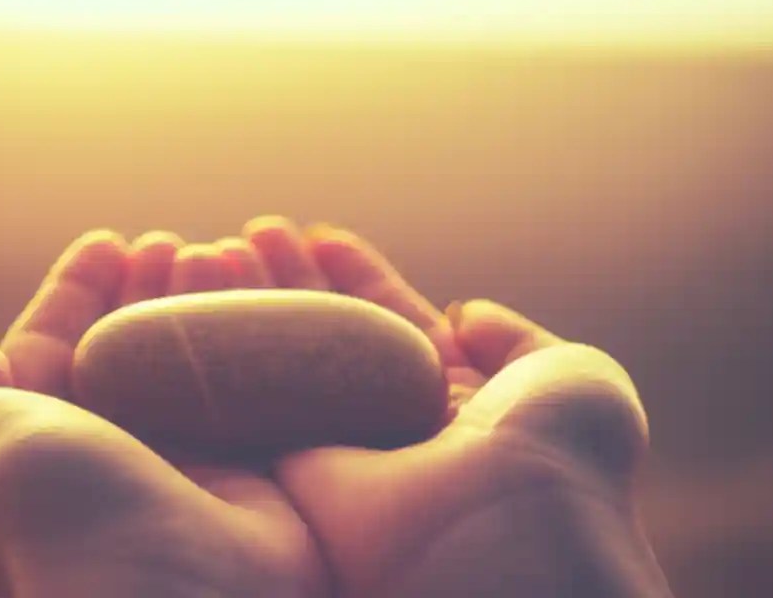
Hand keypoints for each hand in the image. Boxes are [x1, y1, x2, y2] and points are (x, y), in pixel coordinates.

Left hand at [0, 231, 326, 597]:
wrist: (164, 593)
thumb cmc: (51, 517)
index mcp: (38, 455)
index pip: (51, 352)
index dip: (73, 292)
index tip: (107, 241)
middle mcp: (110, 463)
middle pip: (125, 351)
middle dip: (142, 289)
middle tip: (168, 243)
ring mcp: (185, 473)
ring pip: (188, 363)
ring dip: (196, 300)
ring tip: (208, 253)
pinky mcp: (253, 479)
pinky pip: (247, 389)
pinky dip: (247, 335)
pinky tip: (248, 293)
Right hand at [237, 217, 673, 597]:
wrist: (506, 539)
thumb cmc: (559, 460)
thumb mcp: (571, 380)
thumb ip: (518, 341)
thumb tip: (468, 312)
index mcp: (454, 409)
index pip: (393, 328)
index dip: (358, 280)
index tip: (320, 236)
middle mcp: (389, 433)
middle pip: (328, 340)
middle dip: (292, 283)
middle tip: (256, 233)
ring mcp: (336, 458)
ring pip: (280, 367)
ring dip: (248, 303)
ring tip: (221, 248)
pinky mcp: (283, 483)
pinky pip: (245, 405)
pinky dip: (218, 347)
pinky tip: (200, 292)